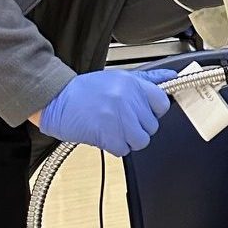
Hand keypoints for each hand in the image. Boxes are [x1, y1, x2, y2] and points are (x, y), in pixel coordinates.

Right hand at [35, 68, 177, 155]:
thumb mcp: (118, 78)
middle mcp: (128, 99)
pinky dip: (115, 147)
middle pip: (151, 126)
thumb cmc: (84, 90)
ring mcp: (119, 117)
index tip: (144, 112)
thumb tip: (171, 77)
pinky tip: (104, 135)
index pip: (162, 102)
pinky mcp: (108, 135)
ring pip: (141, 140)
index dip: (154, 111)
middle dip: (138, 127)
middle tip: (121, 121)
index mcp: (132, 83)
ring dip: (128, 139)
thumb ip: (147, 80)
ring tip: (113, 129)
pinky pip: (124, 150)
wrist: (56, 99)